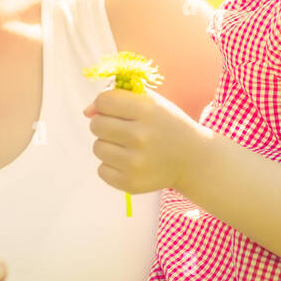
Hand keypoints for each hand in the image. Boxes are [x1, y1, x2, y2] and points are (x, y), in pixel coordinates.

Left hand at [84, 86, 206, 194]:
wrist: (193, 159)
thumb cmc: (167, 125)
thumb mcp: (151, 102)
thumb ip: (118, 97)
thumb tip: (87, 112)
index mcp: (147, 110)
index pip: (104, 101)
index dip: (105, 104)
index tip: (114, 110)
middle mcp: (141, 136)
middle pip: (96, 125)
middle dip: (105, 124)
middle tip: (122, 129)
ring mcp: (135, 162)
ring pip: (97, 147)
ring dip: (108, 145)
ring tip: (128, 147)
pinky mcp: (131, 183)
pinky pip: (101, 170)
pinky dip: (111, 166)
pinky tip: (129, 162)